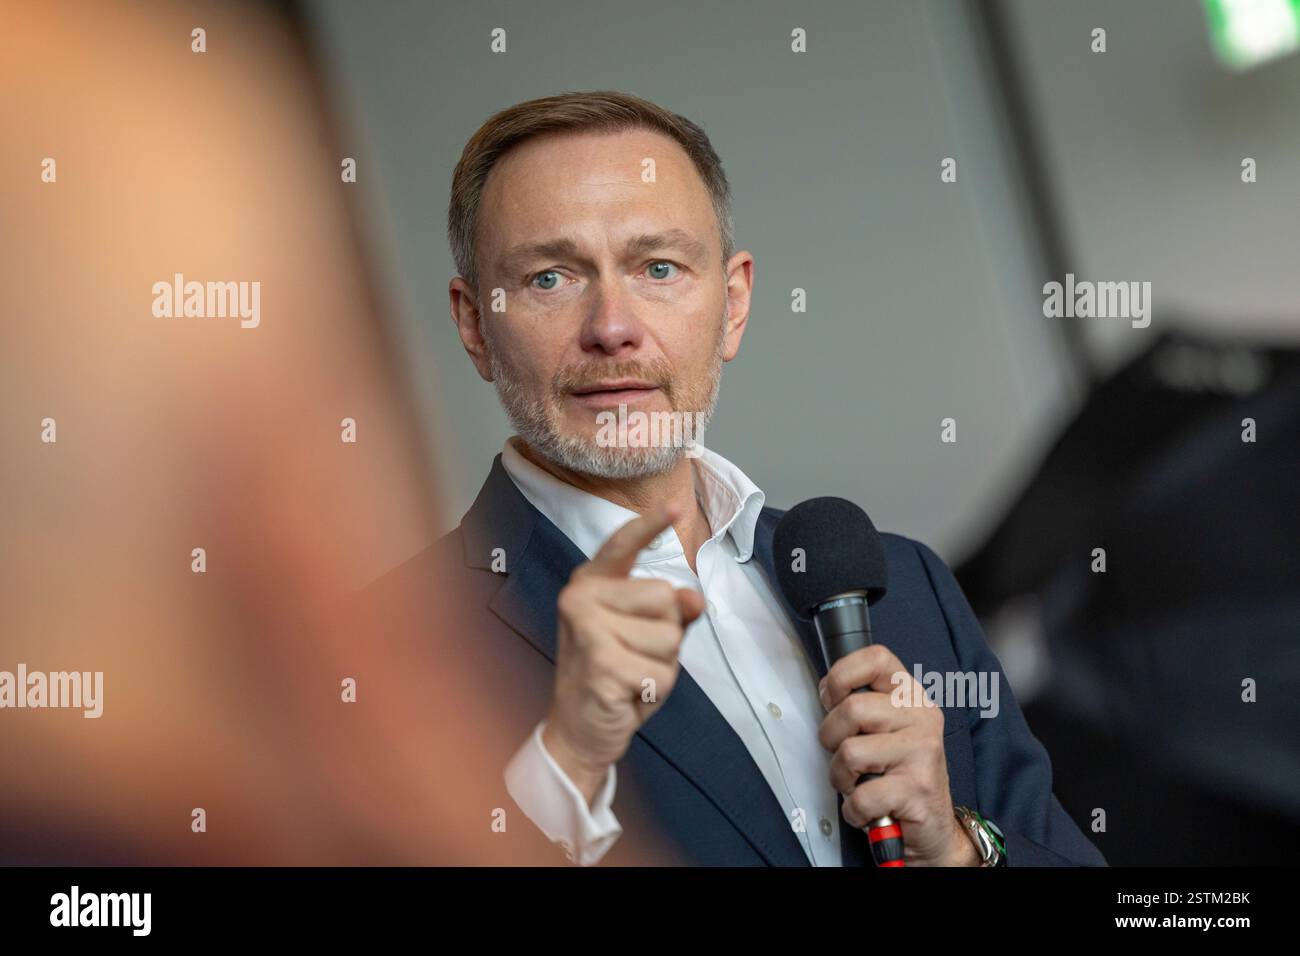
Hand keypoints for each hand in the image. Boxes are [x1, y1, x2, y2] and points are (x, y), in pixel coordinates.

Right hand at [543, 503, 706, 802]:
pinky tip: (628, 692)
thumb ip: (670, 611)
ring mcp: (588, 628)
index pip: (624, 544)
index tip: (676, 505)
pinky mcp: (600, 661)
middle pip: (666, 595)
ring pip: (669, 635)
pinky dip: (655, 688)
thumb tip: (693, 599)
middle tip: (633, 655)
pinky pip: (661, 670)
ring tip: (630, 674)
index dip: (650, 526)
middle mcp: (582, 597)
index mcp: (591, 582)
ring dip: (662, 664)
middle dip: (666, 634)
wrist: (579, 729)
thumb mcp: (645, 635)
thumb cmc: (614, 674)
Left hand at [817, 643, 977, 865]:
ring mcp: (923, 752)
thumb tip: (828, 690)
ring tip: (859, 784)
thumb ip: (862, 705)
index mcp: (911, 696)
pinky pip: (860, 796)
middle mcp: (922, 717)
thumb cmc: (899, 776)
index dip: (842, 675)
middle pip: (851, 708)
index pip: (876, 658)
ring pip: (850, 751)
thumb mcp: (885, 730)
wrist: (934, 828)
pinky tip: (870, 809)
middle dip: (831, 738)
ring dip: (841, 777)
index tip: (833, 700)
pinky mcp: (918, 788)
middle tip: (846, 758)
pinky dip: (854, 810)